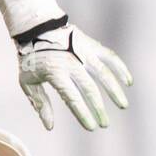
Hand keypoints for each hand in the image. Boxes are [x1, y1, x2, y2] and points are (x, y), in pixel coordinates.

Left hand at [17, 24, 131, 131]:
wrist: (36, 28)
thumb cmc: (30, 59)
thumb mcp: (27, 83)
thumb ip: (40, 104)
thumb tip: (50, 127)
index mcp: (55, 73)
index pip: (72, 98)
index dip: (83, 114)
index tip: (91, 127)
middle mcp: (72, 63)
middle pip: (90, 89)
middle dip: (99, 109)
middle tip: (105, 124)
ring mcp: (83, 52)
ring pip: (104, 73)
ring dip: (115, 91)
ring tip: (123, 105)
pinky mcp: (91, 45)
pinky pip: (109, 57)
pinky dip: (120, 68)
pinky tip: (128, 81)